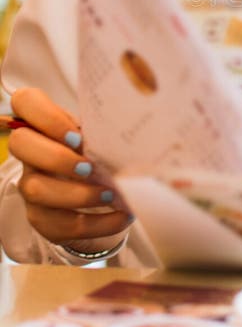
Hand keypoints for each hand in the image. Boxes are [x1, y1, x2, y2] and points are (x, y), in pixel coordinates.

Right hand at [9, 88, 130, 246]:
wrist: (97, 189)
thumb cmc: (98, 150)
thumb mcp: (99, 134)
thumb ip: (104, 128)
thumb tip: (135, 127)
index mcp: (42, 122)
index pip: (24, 102)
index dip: (46, 116)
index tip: (78, 134)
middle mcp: (29, 152)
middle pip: (20, 144)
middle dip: (58, 158)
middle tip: (91, 167)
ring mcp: (30, 185)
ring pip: (37, 189)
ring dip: (78, 194)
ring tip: (112, 195)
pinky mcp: (42, 218)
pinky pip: (62, 224)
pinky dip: (98, 223)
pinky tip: (122, 217)